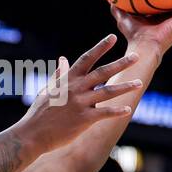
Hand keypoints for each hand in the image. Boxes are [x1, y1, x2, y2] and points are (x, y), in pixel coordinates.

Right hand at [15, 34, 141, 154]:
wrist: (32, 134)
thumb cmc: (39, 112)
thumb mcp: (47, 89)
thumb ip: (58, 74)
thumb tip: (62, 59)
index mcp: (68, 80)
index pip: (86, 59)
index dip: (100, 48)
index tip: (112, 37)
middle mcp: (76, 89)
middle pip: (102, 72)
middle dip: (121, 64)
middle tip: (136, 57)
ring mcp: (81, 104)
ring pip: (108, 92)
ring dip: (125, 87)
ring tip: (139, 83)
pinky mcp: (84, 119)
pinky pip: (104, 113)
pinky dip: (117, 111)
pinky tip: (128, 110)